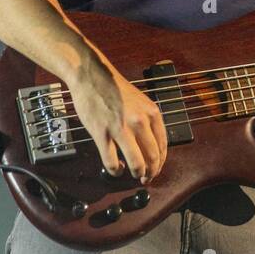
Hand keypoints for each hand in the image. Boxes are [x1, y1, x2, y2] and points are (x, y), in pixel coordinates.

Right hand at [66, 56, 167, 182]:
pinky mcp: (102, 134)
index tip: (156, 169)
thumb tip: (151, 144)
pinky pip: (112, 161)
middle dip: (151, 172)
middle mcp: (140, 122)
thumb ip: (147, 120)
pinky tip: (116, 169)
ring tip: (134, 176)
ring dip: (137, 173)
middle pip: (152, 157)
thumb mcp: (140, 101)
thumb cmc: (114, 89)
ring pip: (136, 163)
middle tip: (146, 178)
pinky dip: (116, 170)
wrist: (91, 76)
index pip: (163, 146)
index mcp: (151, 113)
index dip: (160, 162)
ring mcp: (121, 129)